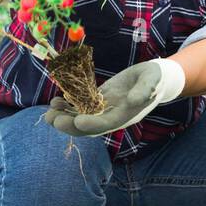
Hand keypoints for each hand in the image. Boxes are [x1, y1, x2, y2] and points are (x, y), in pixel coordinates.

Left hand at [43, 59, 185, 136]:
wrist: (156, 78)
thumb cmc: (155, 77)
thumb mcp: (153, 80)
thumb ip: (144, 90)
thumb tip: (132, 100)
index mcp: (127, 114)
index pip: (107, 124)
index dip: (92, 124)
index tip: (77, 120)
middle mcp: (114, 116)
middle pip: (89, 127)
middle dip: (70, 125)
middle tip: (52, 119)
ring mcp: (105, 109)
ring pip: (81, 118)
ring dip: (64, 117)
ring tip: (49, 112)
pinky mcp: (100, 100)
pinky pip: (81, 107)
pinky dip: (68, 106)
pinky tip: (56, 101)